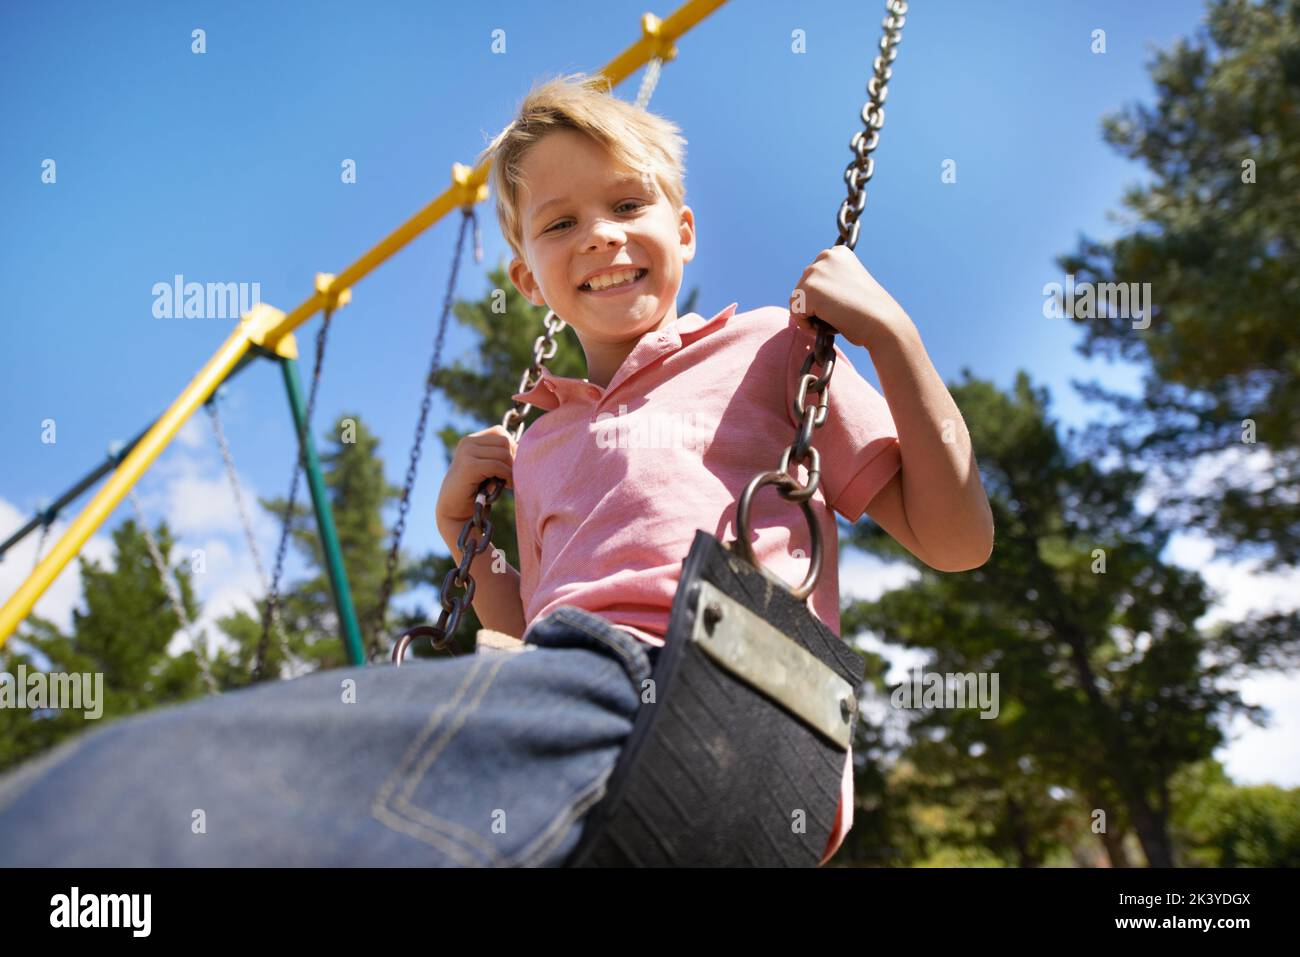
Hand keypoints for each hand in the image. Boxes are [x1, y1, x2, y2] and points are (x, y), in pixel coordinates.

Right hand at [435, 425, 515, 547]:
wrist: (454, 511)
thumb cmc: (475, 491)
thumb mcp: (488, 468)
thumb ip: (499, 456)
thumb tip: (525, 448)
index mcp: (471, 440)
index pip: (501, 433)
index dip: (511, 449)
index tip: (510, 467)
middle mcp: (467, 442)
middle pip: (505, 441)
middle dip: (513, 459)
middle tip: (510, 477)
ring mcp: (467, 452)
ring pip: (504, 453)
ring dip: (510, 470)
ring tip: (507, 483)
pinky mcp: (469, 466)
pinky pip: (498, 466)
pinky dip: (506, 476)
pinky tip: (505, 486)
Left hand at [789, 246, 909, 350]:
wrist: (883, 323)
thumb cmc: (869, 312)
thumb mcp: (849, 287)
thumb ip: (830, 283)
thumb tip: (805, 294)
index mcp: (838, 253)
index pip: (814, 277)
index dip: (824, 297)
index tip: (843, 304)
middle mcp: (825, 256)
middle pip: (803, 287)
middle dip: (815, 305)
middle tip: (840, 315)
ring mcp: (816, 271)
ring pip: (797, 299)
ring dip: (811, 315)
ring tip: (835, 320)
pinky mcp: (809, 289)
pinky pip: (795, 312)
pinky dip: (806, 324)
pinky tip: (827, 325)